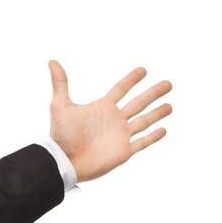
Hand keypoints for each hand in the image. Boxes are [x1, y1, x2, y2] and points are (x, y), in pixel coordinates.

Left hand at [47, 60, 171, 182]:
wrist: (64, 162)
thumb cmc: (61, 136)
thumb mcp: (60, 106)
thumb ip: (60, 83)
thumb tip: (51, 61)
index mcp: (102, 108)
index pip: (120, 89)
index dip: (131, 80)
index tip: (143, 70)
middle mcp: (113, 120)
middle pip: (138, 103)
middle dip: (153, 93)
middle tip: (168, 84)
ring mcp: (120, 136)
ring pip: (144, 121)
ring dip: (157, 114)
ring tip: (170, 106)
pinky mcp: (123, 151)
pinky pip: (142, 142)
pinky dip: (153, 137)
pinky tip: (164, 129)